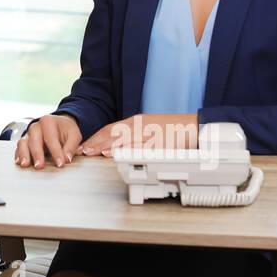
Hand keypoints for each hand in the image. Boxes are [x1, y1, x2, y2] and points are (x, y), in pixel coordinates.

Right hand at [14, 114, 82, 168]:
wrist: (59, 125)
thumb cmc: (66, 130)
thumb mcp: (74, 135)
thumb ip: (71, 147)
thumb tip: (67, 158)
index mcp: (48, 122)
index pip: (51, 138)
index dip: (56, 152)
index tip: (60, 163)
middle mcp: (36, 127)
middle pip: (34, 140)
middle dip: (37, 154)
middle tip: (40, 166)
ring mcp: (28, 134)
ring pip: (23, 143)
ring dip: (24, 154)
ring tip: (26, 165)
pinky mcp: (24, 142)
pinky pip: (19, 148)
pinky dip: (18, 155)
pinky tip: (20, 162)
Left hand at [77, 114, 197, 156]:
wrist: (194, 126)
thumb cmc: (173, 130)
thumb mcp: (149, 129)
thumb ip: (134, 136)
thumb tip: (119, 145)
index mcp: (136, 122)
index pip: (110, 129)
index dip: (96, 138)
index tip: (84, 145)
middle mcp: (139, 126)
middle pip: (112, 133)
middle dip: (95, 142)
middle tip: (82, 150)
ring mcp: (147, 133)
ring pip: (121, 139)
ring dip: (104, 146)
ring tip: (92, 152)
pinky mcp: (155, 142)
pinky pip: (136, 146)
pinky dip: (123, 150)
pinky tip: (114, 154)